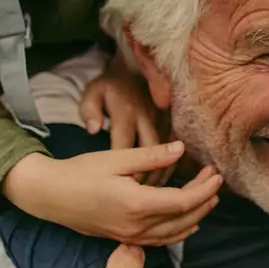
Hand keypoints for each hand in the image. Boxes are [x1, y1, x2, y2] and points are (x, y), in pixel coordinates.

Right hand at [4, 146, 221, 245]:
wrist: (50, 195)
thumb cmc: (81, 172)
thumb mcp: (117, 158)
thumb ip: (152, 156)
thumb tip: (181, 149)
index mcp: (136, 204)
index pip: (183, 201)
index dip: (204, 189)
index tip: (216, 172)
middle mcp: (136, 226)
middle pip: (183, 218)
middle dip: (205, 200)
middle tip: (216, 180)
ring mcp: (130, 236)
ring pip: (174, 233)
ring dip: (196, 216)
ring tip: (210, 199)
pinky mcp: (124, 238)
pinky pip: (161, 240)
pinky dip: (179, 231)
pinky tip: (189, 222)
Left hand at [80, 52, 169, 183]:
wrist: (134, 67)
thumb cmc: (110, 86)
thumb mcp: (93, 92)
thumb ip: (89, 110)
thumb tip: (93, 129)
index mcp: (126, 112)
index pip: (125, 146)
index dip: (123, 169)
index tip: (120, 188)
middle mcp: (147, 117)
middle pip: (152, 154)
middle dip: (147, 179)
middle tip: (140, 199)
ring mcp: (163, 119)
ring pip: (169, 154)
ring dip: (163, 175)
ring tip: (153, 196)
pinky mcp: (173, 121)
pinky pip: (179, 149)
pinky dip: (173, 167)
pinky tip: (165, 180)